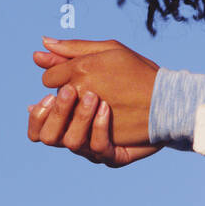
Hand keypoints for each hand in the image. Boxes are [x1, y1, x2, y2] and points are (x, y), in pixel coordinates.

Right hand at [33, 37, 158, 145]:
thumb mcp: (100, 56)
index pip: (39, 120)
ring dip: (78, 117)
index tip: (52, 84)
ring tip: (94, 97)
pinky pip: (97, 149)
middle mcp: (78, 132)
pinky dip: (98, 128)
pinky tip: (106, 109)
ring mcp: (95, 145)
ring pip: (69, 143)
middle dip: (55, 113)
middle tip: (70, 91)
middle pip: (47, 136)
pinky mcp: (114, 153)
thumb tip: (37, 52)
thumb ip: (70, 56)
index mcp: (70, 114)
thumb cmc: (132, 74)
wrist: (167, 94)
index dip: (41, 107)